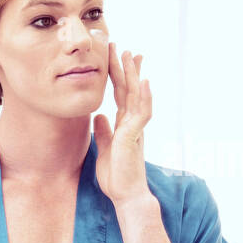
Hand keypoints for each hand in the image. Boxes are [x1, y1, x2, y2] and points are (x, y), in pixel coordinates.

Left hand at [93, 43, 152, 205]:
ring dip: (135, 75)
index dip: (118, 76)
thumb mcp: (104, 149)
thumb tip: (98, 116)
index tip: (116, 58)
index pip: (121, 94)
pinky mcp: (136, 136)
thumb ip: (103, 132)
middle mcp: (132, 123)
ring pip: (137, 96)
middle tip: (123, 47)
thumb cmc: (117, 177)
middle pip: (129, 90)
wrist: (126, 195)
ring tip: (132, 55)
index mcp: (124, 125)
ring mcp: (136, 129)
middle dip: (126, 68)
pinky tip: (144, 81)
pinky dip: (144, 96)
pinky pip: (142, 113)